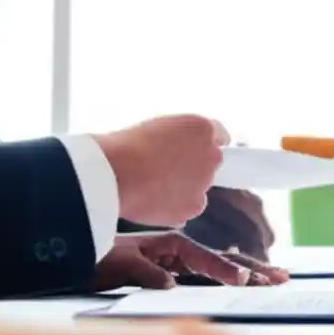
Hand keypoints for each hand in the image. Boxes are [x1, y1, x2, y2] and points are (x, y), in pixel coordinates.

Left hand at [93, 233, 286, 289]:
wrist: (82, 256)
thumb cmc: (99, 259)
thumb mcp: (119, 265)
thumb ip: (145, 274)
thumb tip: (171, 286)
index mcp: (172, 246)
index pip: (206, 260)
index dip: (226, 270)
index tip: (245, 279)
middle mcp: (182, 254)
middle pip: (224, 261)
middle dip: (253, 270)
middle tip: (280, 279)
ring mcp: (182, 264)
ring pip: (222, 268)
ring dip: (250, 273)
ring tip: (275, 279)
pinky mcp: (177, 274)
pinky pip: (210, 277)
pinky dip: (231, 278)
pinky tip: (249, 280)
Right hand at [94, 115, 228, 226]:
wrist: (115, 173)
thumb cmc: (125, 145)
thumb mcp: (156, 127)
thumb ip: (177, 137)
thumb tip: (176, 148)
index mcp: (202, 129)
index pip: (218, 136)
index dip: (200, 144)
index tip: (191, 150)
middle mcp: (211, 155)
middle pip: (209, 163)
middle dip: (193, 167)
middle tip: (166, 170)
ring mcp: (205, 183)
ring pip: (198, 188)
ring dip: (184, 189)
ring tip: (154, 186)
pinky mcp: (193, 207)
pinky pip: (187, 208)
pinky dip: (174, 207)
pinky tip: (152, 200)